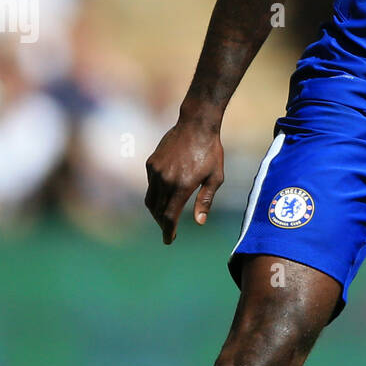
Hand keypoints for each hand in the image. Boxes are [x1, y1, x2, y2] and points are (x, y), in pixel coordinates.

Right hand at [145, 119, 224, 244]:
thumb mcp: (215, 177)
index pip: (169, 216)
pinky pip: (150, 185)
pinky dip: (155, 195)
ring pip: (150, 199)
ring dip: (156, 211)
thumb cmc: (210, 151)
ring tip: (165, 216)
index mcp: (182, 186)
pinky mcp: (151, 163)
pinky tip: (165, 195)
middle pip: (157, 211)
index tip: (169, 240)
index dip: (168, 231)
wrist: (196, 125)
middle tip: (169, 230)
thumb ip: (205, 200)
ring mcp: (155, 171)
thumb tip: (199, 222)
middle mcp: (165, 180)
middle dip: (162, 223)